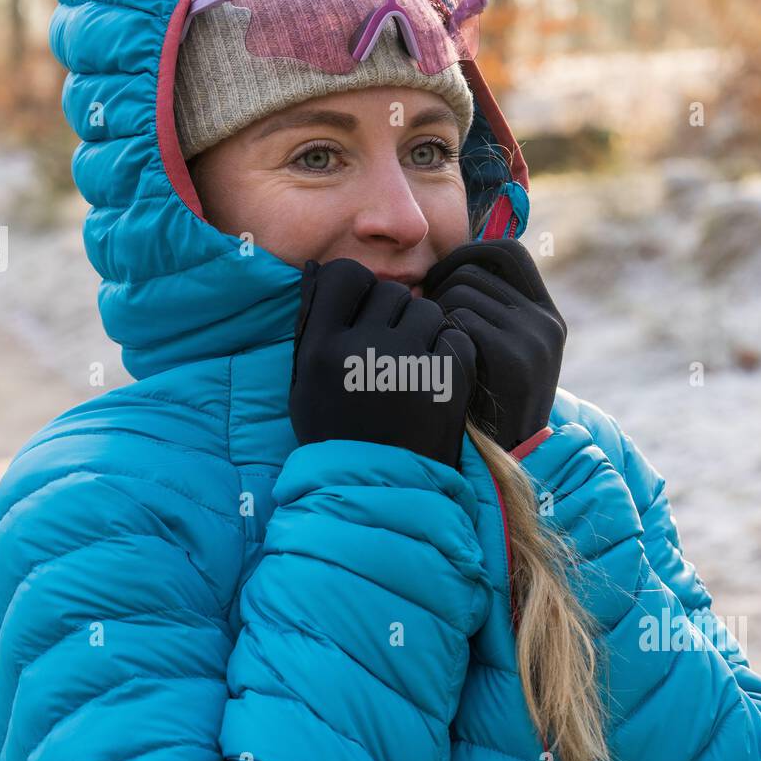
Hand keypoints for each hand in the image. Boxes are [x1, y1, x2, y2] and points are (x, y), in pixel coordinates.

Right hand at [289, 258, 477, 470]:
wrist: (380, 490)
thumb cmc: (338, 434)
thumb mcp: (305, 385)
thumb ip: (311, 327)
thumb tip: (316, 271)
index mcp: (322, 349)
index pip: (344, 274)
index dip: (357, 287)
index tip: (362, 310)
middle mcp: (363, 351)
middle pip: (389, 292)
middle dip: (392, 314)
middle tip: (390, 350)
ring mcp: (409, 366)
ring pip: (427, 310)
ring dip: (423, 331)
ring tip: (412, 367)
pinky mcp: (447, 381)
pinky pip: (456, 337)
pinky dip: (449, 355)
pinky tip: (434, 382)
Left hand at [421, 239, 566, 451]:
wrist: (502, 462)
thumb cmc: (483, 406)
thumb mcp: (498, 355)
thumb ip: (489, 313)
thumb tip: (448, 266)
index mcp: (546, 315)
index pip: (508, 252)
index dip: (468, 253)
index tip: (441, 277)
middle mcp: (545, 322)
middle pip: (477, 270)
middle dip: (441, 286)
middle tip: (423, 313)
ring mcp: (532, 339)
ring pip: (461, 292)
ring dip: (435, 313)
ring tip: (430, 344)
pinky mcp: (513, 357)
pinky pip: (458, 319)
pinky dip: (438, 336)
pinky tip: (435, 362)